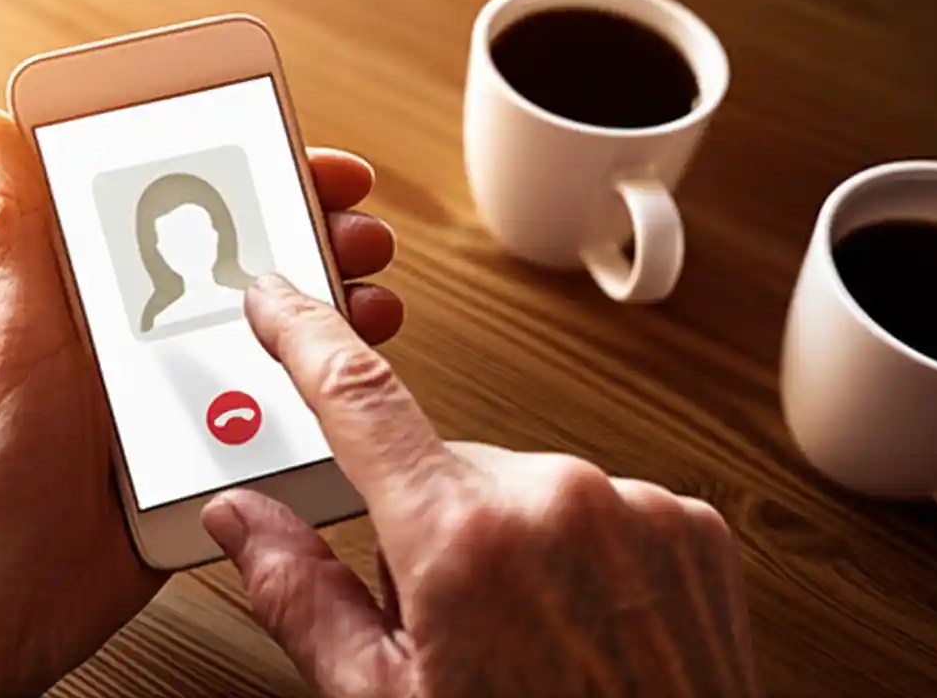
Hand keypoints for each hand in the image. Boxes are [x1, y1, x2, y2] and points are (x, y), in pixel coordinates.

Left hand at [0, 106, 402, 696]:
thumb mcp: (6, 329)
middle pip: (246, 267)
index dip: (251, 174)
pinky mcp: (207, 451)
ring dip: (332, 314)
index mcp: (94, 294)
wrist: (7, 594)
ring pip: (273, 337)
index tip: (304, 159)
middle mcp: (143, 337)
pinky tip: (345, 386)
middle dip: (315, 240)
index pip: (184, 207)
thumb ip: (13, 232)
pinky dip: (318, 393)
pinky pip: (275, 410)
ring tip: (370, 305)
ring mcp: (181, 394)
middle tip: (361, 237)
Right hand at [202, 277, 757, 696]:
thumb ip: (303, 596)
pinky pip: (601, 506)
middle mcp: (557, 501)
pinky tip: (585, 624)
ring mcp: (636, 508)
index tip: (278, 298)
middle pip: (449, 469)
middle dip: (431, 528)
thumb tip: (245, 522)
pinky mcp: (690, 523)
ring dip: (511, 543)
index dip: (305, 337)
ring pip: (527, 491)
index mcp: (463, 541)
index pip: (359, 401)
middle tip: (450, 621)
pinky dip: (582, 552)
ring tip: (531, 638)